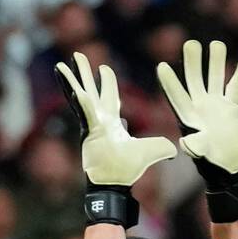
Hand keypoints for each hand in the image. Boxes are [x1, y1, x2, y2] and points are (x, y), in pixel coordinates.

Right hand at [56, 51, 175, 188]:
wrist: (117, 183)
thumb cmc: (128, 170)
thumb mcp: (153, 151)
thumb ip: (163, 147)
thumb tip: (176, 150)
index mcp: (111, 122)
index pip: (109, 97)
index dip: (107, 82)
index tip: (103, 67)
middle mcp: (98, 120)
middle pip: (90, 90)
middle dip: (85, 73)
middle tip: (78, 55)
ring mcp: (90, 125)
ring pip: (79, 96)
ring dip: (71, 80)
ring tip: (61, 64)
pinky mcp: (87, 131)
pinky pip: (83, 112)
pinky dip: (78, 100)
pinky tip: (71, 86)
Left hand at [156, 39, 237, 175]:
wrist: (227, 166)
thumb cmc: (211, 161)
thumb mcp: (201, 154)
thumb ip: (195, 146)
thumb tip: (187, 142)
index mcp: (188, 117)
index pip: (176, 96)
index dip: (169, 82)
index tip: (161, 66)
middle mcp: (200, 107)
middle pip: (195, 80)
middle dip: (193, 63)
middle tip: (191, 44)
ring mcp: (216, 106)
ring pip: (215, 79)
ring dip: (216, 62)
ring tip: (216, 44)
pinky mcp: (231, 109)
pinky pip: (236, 90)